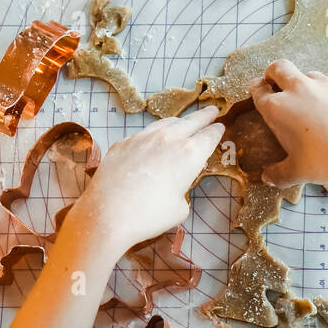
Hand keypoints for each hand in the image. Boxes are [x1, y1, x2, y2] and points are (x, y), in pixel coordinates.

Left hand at [65, 105, 223, 252]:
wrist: (107, 214)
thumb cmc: (150, 216)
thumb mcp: (180, 208)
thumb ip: (182, 188)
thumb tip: (173, 184)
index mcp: (190, 153)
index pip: (210, 136)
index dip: (217, 131)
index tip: (220, 127)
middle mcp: (169, 139)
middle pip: (192, 121)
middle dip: (204, 116)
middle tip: (212, 110)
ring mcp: (143, 137)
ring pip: (166, 123)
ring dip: (179, 121)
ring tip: (183, 122)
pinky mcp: (123, 142)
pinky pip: (144, 133)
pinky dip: (154, 134)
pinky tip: (152, 140)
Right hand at [250, 59, 327, 188]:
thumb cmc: (325, 162)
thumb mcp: (296, 172)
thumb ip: (278, 173)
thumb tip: (268, 178)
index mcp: (277, 108)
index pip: (259, 90)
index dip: (256, 90)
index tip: (258, 92)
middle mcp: (297, 90)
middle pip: (278, 68)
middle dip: (273, 74)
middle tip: (275, 84)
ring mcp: (322, 85)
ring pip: (305, 73)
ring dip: (300, 82)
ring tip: (306, 101)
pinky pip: (327, 84)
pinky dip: (323, 92)